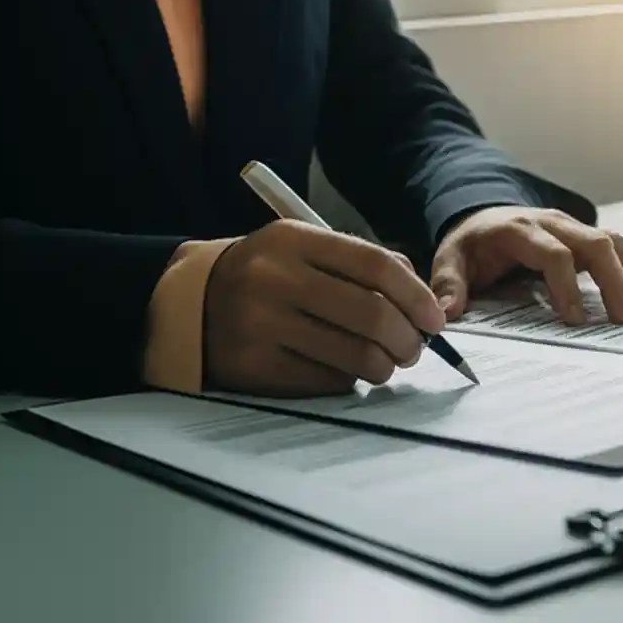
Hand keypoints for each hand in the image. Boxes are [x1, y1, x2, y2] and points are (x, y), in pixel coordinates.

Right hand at [204, 219, 444, 395]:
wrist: (188, 304)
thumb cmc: (267, 277)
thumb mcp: (304, 251)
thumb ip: (362, 265)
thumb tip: (425, 302)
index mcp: (293, 240)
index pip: (376, 265)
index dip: (416, 295)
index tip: (435, 319)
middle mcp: (274, 279)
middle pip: (372, 315)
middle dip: (407, 338)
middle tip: (413, 348)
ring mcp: (260, 325)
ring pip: (356, 356)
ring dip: (384, 365)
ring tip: (385, 362)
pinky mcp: (253, 367)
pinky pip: (327, 382)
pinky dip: (348, 380)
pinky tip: (344, 371)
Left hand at [430, 206, 622, 324]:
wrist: (482, 216)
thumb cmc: (471, 245)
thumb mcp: (450, 259)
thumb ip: (450, 284)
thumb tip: (448, 312)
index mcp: (521, 229)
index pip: (554, 254)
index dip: (567, 286)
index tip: (575, 320)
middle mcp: (553, 223)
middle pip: (596, 244)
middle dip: (614, 281)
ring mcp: (573, 228)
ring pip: (613, 243)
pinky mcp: (584, 237)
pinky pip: (617, 248)